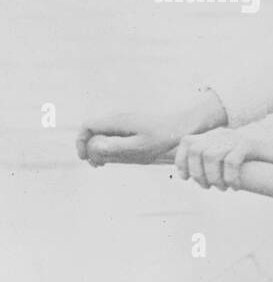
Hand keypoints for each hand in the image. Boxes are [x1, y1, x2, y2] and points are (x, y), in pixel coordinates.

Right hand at [78, 91, 227, 166]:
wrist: (184, 123)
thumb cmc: (164, 135)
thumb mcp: (141, 145)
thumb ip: (117, 147)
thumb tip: (95, 147)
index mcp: (118, 120)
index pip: (87, 126)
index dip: (80, 142)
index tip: (85, 158)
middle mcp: (118, 117)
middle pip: (92, 130)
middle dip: (90, 147)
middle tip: (98, 165)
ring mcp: (124, 119)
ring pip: (103, 132)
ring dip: (101, 147)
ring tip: (106, 162)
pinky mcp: (131, 123)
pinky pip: (114, 133)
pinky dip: (111, 144)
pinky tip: (118, 156)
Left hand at [175, 104, 272, 189]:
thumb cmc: (263, 157)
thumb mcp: (236, 157)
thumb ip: (219, 161)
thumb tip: (202, 177)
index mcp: (217, 136)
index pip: (187, 142)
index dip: (181, 160)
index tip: (185, 178)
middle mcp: (224, 134)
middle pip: (195, 151)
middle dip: (197, 173)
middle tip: (208, 187)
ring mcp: (237, 138)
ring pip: (210, 156)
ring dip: (213, 177)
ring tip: (222, 188)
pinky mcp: (250, 143)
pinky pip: (231, 161)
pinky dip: (230, 177)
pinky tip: (236, 186)